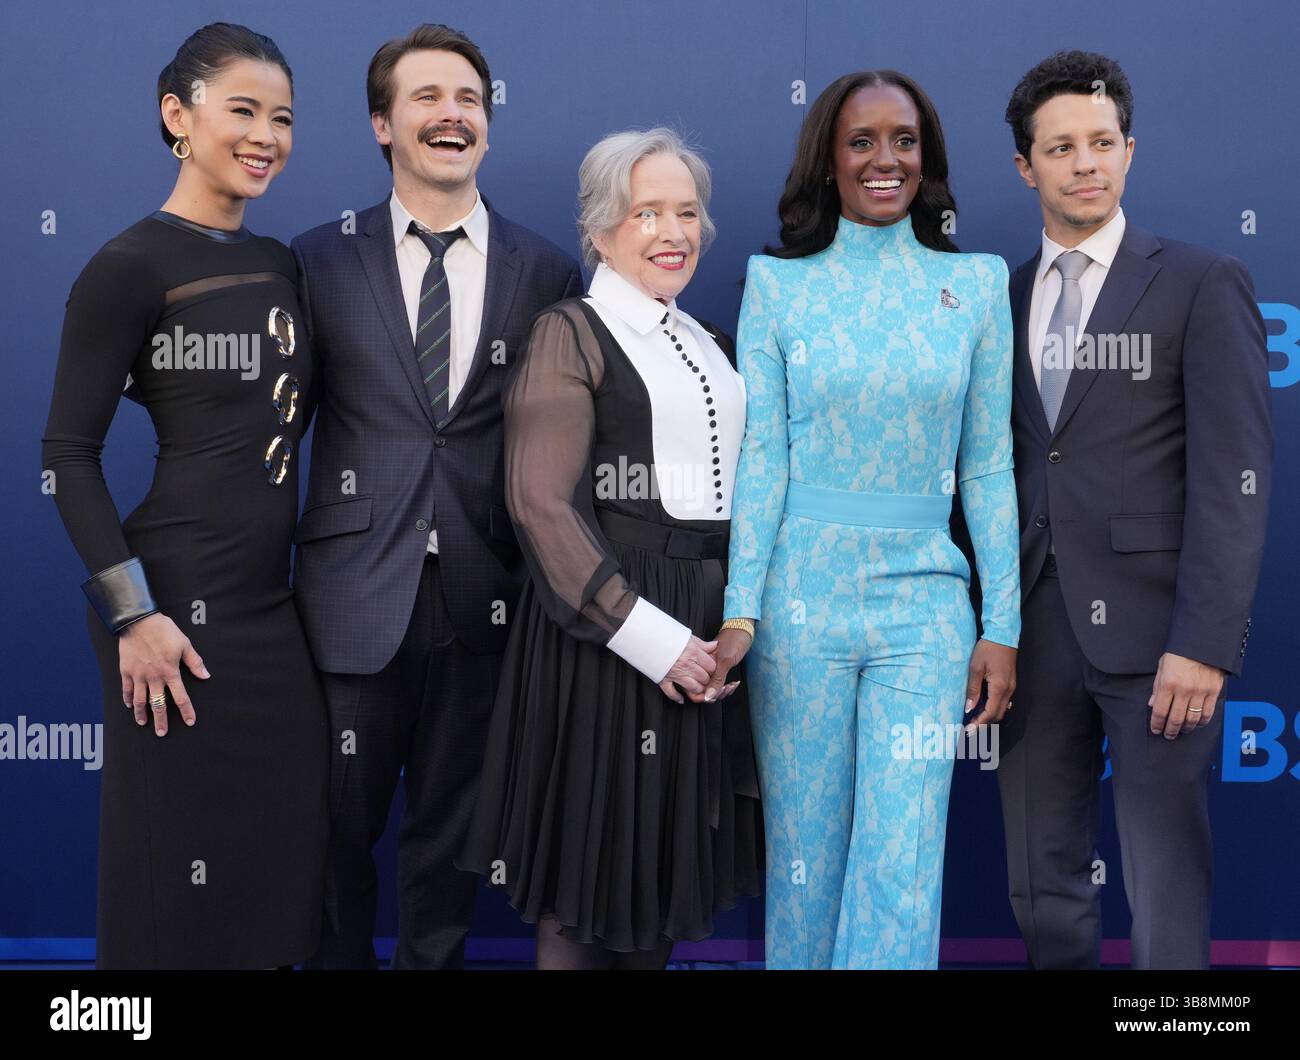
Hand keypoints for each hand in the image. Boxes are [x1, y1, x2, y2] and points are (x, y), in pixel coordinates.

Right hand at [119, 613, 208, 735]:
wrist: (138, 621)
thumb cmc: (164, 630)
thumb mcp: (184, 644)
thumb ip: (195, 662)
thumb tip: (206, 676)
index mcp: (170, 672)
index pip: (181, 697)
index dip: (186, 711)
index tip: (190, 722)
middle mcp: (154, 677)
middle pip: (158, 704)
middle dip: (161, 720)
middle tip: (162, 733)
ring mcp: (138, 675)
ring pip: (139, 700)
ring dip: (141, 713)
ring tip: (143, 723)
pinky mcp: (126, 671)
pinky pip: (126, 689)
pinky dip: (127, 699)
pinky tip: (129, 706)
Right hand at [658, 635, 717, 703]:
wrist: (647, 637)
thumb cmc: (667, 636)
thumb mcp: (688, 637)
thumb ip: (702, 644)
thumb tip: (715, 645)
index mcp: (693, 652)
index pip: (711, 666)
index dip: (713, 668)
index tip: (710, 668)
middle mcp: (686, 664)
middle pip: (704, 678)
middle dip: (706, 679)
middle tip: (705, 677)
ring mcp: (675, 673)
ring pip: (693, 688)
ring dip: (697, 689)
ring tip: (696, 685)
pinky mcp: (663, 679)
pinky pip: (672, 693)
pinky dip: (677, 698)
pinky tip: (681, 699)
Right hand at [691, 626, 752, 702]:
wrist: (742, 629)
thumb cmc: (734, 639)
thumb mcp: (725, 660)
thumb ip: (716, 679)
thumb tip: (709, 696)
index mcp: (700, 664)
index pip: (698, 688)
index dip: (709, 694)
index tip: (721, 690)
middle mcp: (703, 668)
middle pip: (704, 692)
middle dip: (717, 693)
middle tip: (728, 687)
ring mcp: (710, 670)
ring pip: (712, 690)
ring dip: (723, 691)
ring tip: (732, 685)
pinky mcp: (718, 670)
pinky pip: (718, 685)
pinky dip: (726, 688)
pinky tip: (732, 684)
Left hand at [964, 639, 1016, 730]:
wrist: (1003, 636)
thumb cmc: (987, 650)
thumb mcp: (975, 668)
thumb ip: (973, 689)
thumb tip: (969, 708)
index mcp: (1000, 687)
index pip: (990, 712)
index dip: (979, 723)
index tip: (969, 730)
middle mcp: (1009, 690)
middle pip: (998, 714)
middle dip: (984, 723)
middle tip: (970, 728)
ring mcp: (1012, 687)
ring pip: (1002, 709)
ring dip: (989, 716)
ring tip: (974, 720)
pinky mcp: (1011, 683)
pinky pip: (1004, 701)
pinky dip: (994, 708)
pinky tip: (983, 707)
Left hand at [1148, 652, 1224, 738]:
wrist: (1202, 643)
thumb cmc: (1179, 654)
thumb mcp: (1162, 667)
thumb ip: (1157, 687)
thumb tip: (1152, 704)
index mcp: (1168, 683)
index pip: (1159, 711)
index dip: (1156, 724)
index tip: (1156, 730)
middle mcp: (1184, 690)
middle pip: (1176, 719)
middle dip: (1170, 730)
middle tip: (1168, 735)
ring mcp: (1200, 691)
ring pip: (1192, 719)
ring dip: (1186, 728)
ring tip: (1181, 730)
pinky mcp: (1213, 691)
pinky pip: (1208, 713)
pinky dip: (1202, 722)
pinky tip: (1197, 723)